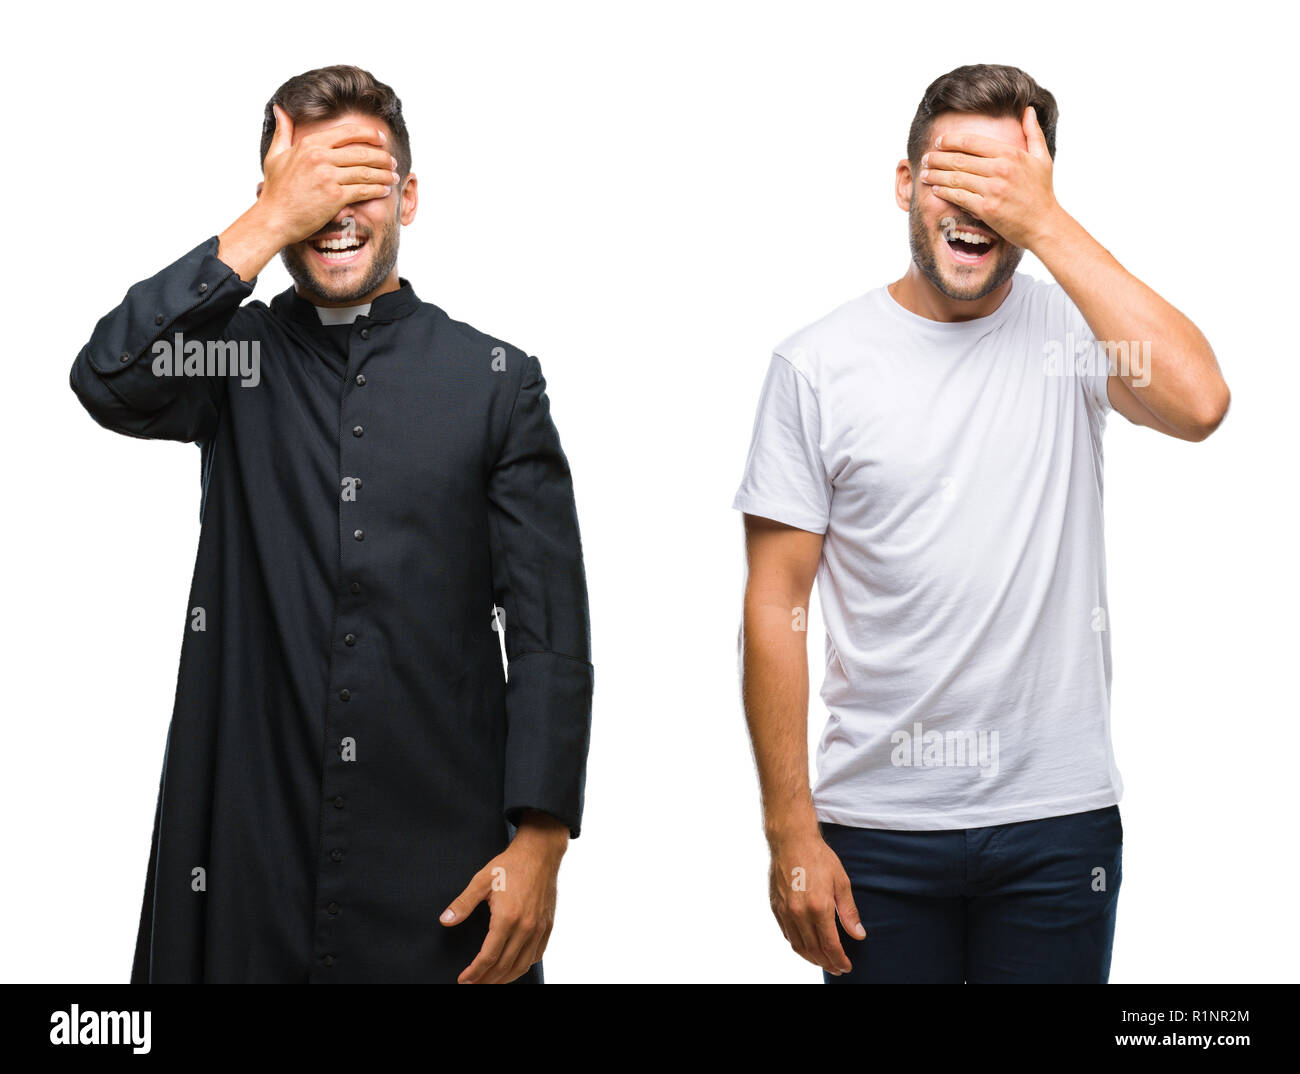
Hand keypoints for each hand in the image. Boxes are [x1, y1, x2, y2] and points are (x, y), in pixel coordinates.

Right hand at [254, 104, 399, 246]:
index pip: (347, 132)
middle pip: (362, 152)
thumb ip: (283, 131)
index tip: (381, 138)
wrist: (274, 218)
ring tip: (394, 176)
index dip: (369, 134)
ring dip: (384, 174)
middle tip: (392, 161)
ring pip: (366, 171)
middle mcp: (320, 157)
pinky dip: (378, 189)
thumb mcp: (275, 155)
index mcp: (310, 144)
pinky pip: (363, 190)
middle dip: (382, 157)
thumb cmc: (275, 189)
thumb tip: (280, 109)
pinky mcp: (335, 197)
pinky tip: (385, 190)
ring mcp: (328, 177)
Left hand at [439, 812, 567, 983]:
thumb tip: (446, 919)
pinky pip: (537, 954)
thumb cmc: (510, 864)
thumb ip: (463, 903)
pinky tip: (513, 965)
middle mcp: (526, 927)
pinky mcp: (547, 925)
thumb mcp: (481, 880)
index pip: (488, 957)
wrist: (540, 852)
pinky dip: (524, 965)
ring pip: (523, 965)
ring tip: (490, 981)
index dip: (474, 973)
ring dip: (505, 978)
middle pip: (505, 966)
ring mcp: (539, 927)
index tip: (463, 980)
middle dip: (487, 980)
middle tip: (473, 984)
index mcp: (507, 918)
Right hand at [768, 828, 864, 975]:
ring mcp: (785, 911)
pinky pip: (787, 934)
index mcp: (819, 907)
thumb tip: (858, 935)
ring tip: (823, 962)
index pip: (830, 945)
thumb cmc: (819, 857)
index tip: (847, 966)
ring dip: (812, 958)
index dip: (840, 960)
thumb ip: (849, 912)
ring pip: (798, 946)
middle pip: (814, 950)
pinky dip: (797, 945)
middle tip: (837, 969)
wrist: (791, 840)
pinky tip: (806, 946)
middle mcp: (799, 913)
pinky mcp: (776, 907)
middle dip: (827, 963)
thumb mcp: (841, 882)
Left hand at [920, 105, 1061, 250]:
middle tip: (926, 158)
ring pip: (956, 178)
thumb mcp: (1042, 158)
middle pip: (959, 160)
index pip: (972, 142)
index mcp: (1010, 154)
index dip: (951, 140)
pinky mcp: (986, 209)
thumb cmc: (1042, 192)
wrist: (1044, 224)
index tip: (939, 142)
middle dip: (938, 158)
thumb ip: (1033, 133)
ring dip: (936, 175)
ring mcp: (993, 190)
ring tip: (924, 173)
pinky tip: (935, 189)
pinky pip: (959, 197)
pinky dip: (944, 192)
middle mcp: (1000, 170)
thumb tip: (1028, 110)